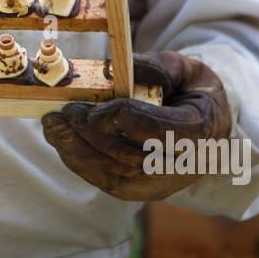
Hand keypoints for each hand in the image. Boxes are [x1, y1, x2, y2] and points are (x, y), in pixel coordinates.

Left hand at [41, 50, 231, 201]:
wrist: (205, 126)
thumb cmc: (191, 91)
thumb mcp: (183, 68)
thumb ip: (153, 66)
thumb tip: (113, 67)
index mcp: (203, 129)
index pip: (165, 133)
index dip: (128, 122)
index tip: (96, 110)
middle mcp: (187, 166)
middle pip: (135, 160)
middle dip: (94, 136)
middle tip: (65, 113)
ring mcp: (165, 184)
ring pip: (117, 176)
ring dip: (79, 152)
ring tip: (53, 126)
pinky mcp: (143, 192)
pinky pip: (108, 183)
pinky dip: (80, 163)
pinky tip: (60, 142)